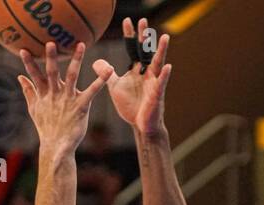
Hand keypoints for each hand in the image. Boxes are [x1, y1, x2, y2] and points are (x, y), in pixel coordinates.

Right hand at [17, 42, 107, 159]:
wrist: (56, 147)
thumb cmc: (46, 127)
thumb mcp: (34, 109)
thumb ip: (28, 91)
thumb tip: (20, 76)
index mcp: (44, 95)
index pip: (35, 76)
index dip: (29, 63)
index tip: (22, 49)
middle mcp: (55, 95)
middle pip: (52, 73)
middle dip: (51, 58)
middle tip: (51, 42)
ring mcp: (68, 100)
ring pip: (71, 76)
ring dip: (76, 61)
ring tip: (80, 45)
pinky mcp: (81, 107)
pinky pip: (92, 91)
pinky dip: (100, 81)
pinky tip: (109, 70)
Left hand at [93, 18, 171, 138]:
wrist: (140, 125)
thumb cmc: (131, 105)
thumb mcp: (115, 87)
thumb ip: (107, 74)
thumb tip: (96, 61)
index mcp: (136, 69)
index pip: (132, 48)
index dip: (130, 35)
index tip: (127, 21)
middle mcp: (146, 72)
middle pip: (145, 51)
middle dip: (144, 37)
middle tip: (143, 20)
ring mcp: (153, 82)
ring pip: (157, 63)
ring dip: (160, 50)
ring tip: (163, 37)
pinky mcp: (156, 94)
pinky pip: (161, 83)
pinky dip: (164, 75)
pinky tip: (167, 66)